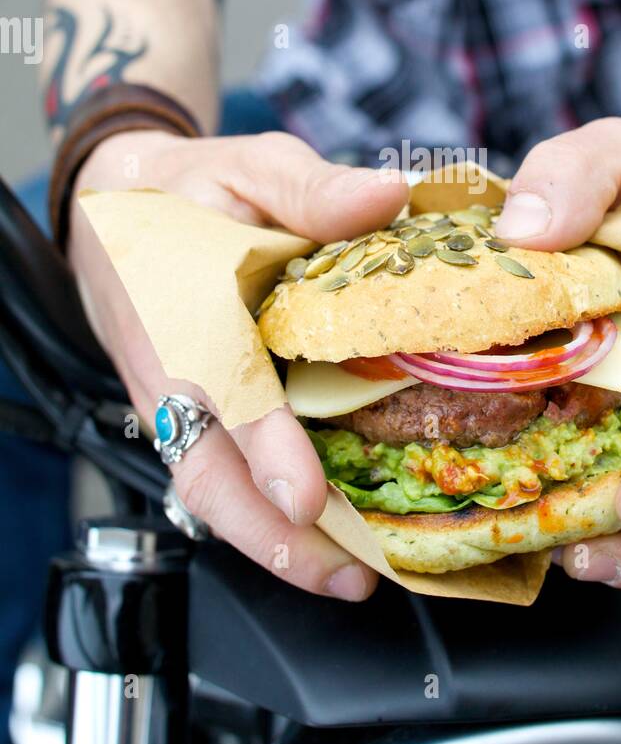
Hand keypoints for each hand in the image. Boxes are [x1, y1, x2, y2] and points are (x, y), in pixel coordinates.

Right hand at [68, 129, 408, 600]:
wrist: (112, 205)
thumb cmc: (193, 188)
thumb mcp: (252, 166)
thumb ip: (311, 187)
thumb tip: (385, 196)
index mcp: (183, 300)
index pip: (222, 385)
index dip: (264, 443)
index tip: (306, 494)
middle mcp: (168, 366)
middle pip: (204, 469)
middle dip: (270, 534)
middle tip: (346, 575)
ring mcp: (168, 401)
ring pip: (207, 488)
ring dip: (270, 542)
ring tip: (347, 578)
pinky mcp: (181, 417)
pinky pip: (215, 477)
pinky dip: (262, 519)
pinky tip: (321, 541)